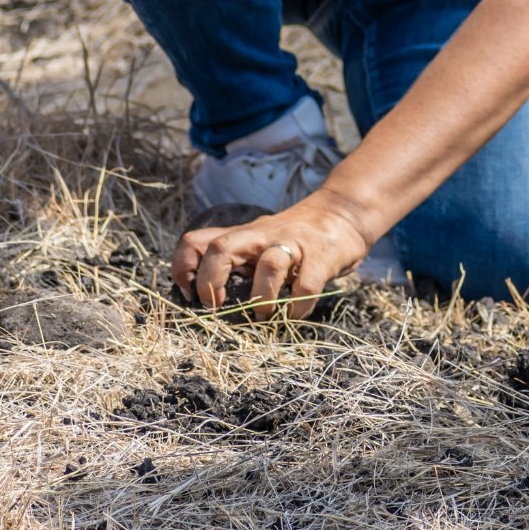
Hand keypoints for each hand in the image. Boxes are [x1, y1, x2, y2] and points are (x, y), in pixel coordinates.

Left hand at [171, 193, 373, 319]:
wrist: (345, 213)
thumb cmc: (296, 237)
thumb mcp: (259, 241)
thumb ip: (237, 261)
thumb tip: (204, 297)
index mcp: (243, 235)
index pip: (196, 241)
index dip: (183, 269)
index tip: (190, 296)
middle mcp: (262, 236)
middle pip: (222, 248)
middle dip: (211, 282)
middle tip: (217, 307)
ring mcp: (293, 245)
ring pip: (269, 264)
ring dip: (261, 299)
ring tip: (263, 316)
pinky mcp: (322, 257)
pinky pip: (306, 285)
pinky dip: (297, 308)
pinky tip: (295, 315)